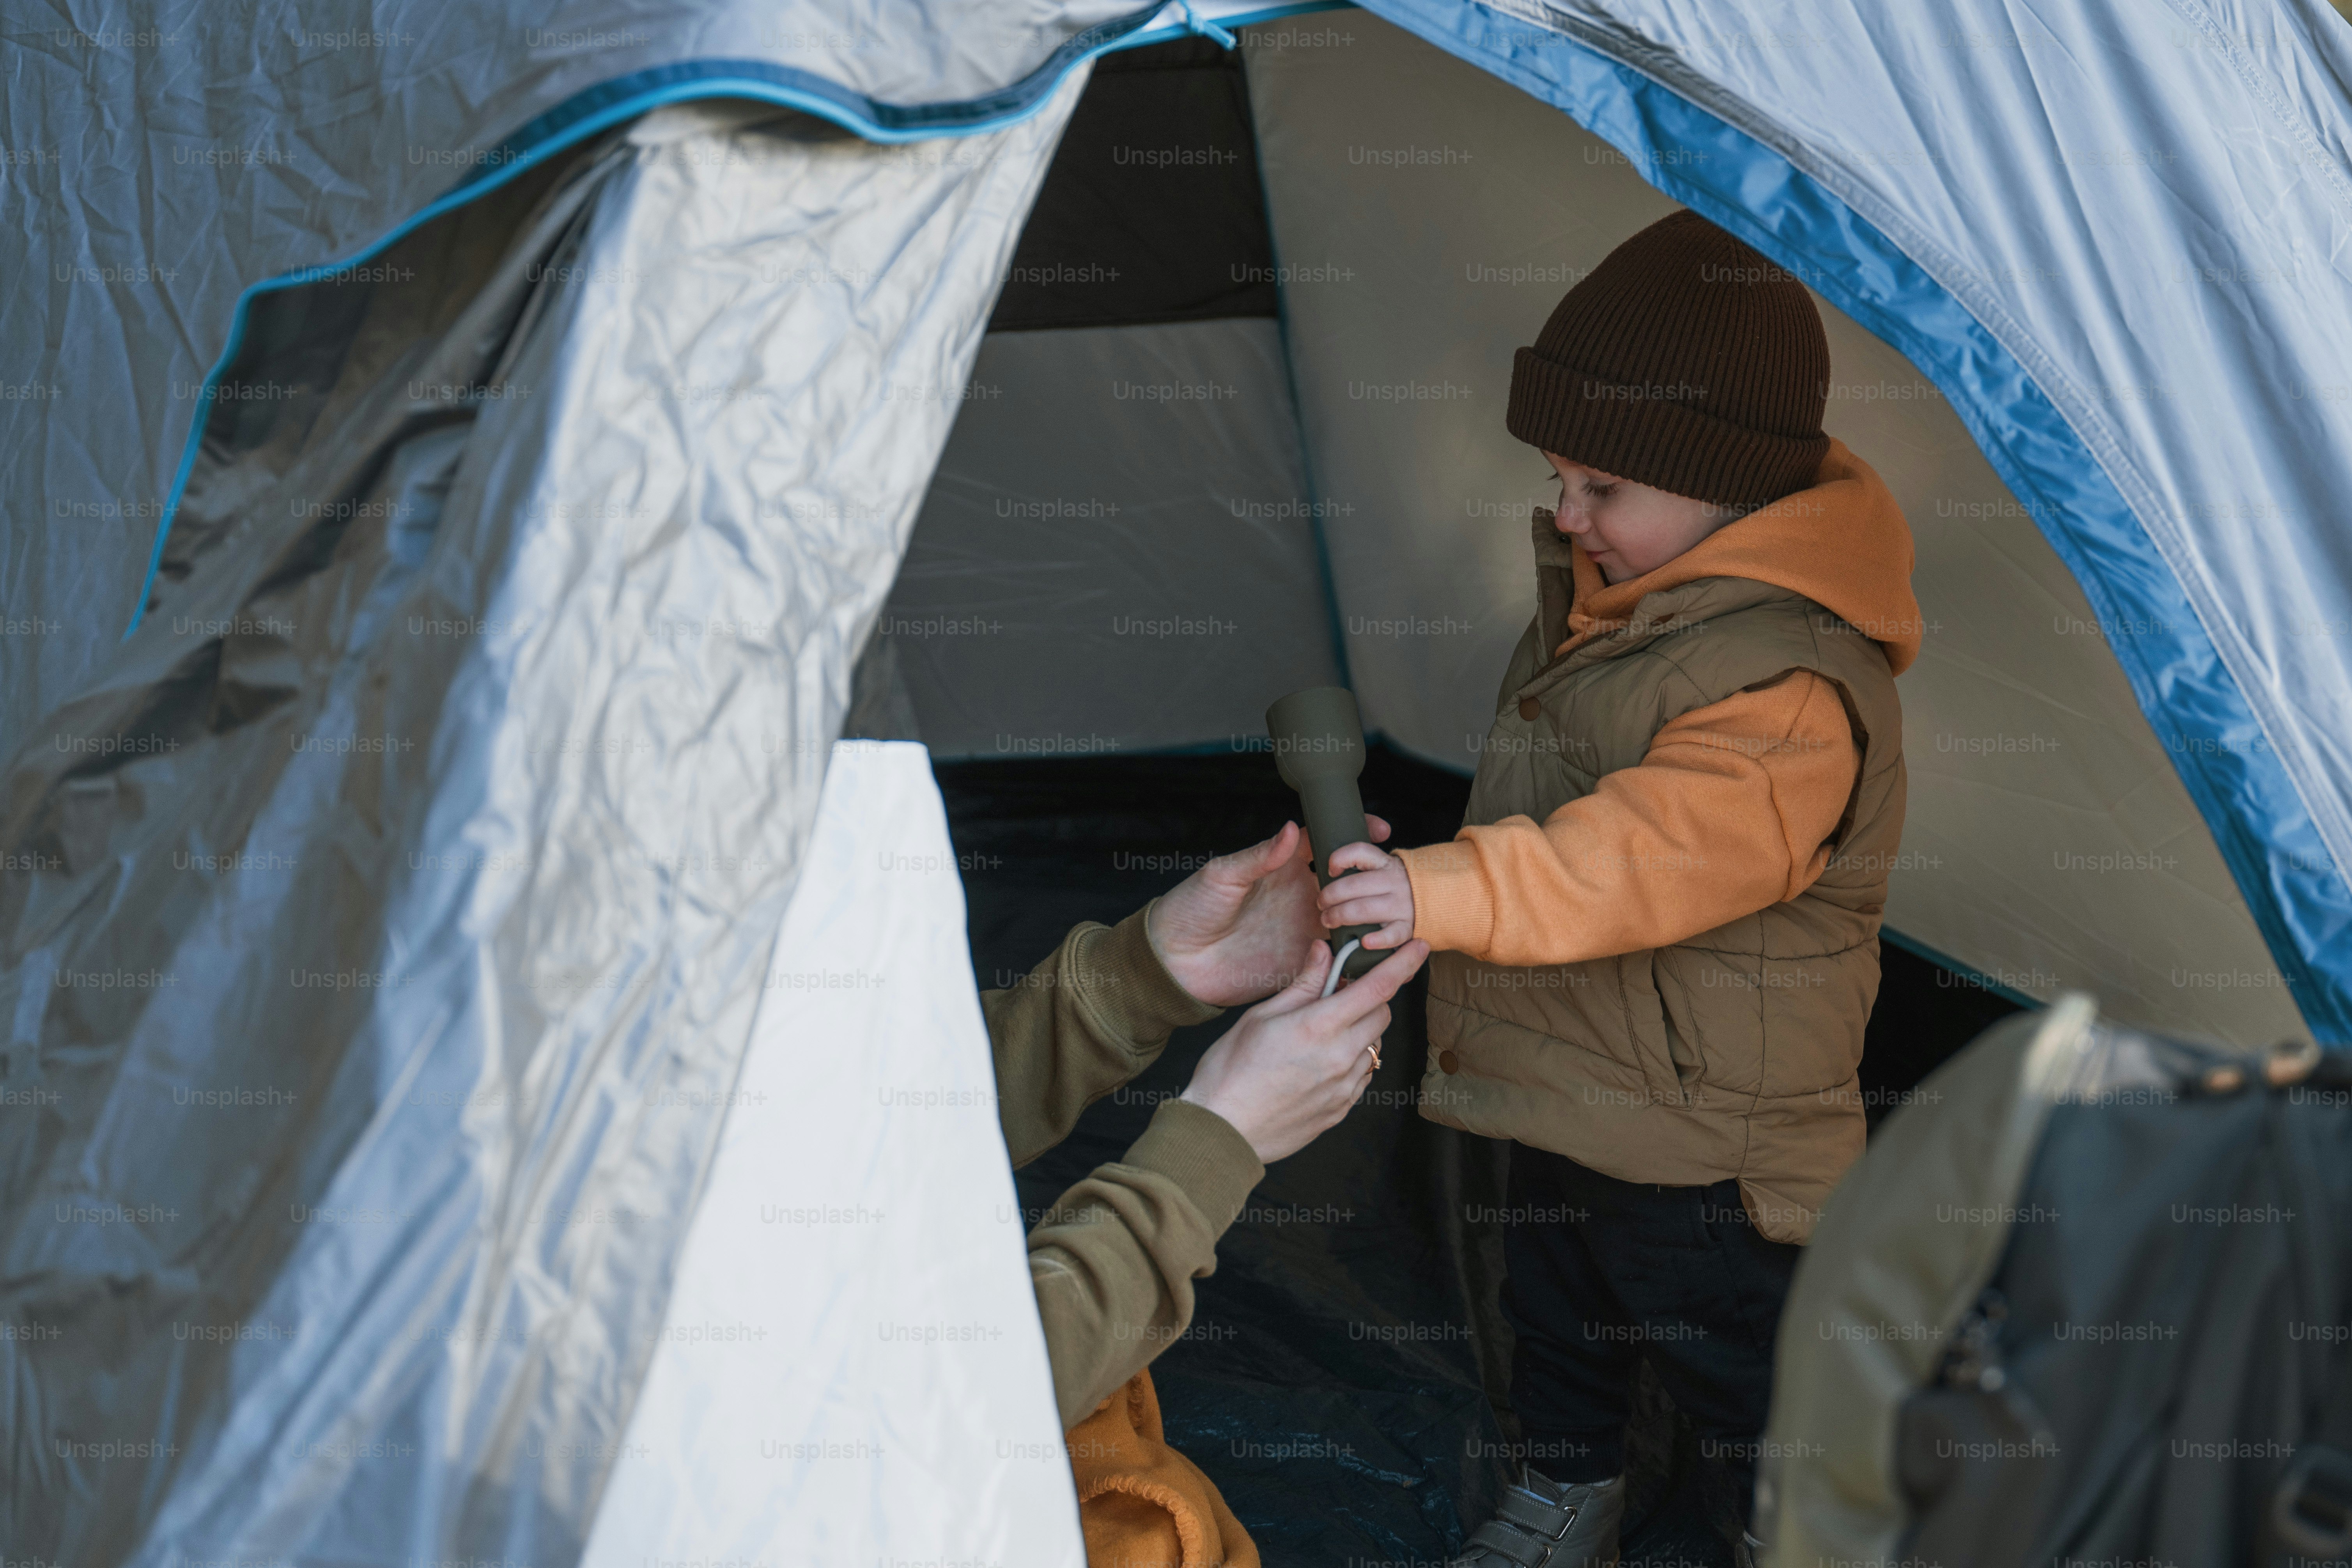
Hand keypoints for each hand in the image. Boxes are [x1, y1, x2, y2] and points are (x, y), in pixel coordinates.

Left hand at [1149, 815, 1392, 1006]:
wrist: (1173, 962)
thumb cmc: (1190, 909)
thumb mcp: (1222, 875)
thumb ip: (1260, 856)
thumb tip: (1292, 828)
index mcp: (1281, 868)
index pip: (1325, 843)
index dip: (1353, 834)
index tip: (1380, 828)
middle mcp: (1299, 897)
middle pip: (1348, 882)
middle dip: (1371, 877)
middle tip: (1386, 877)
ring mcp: (1303, 930)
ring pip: (1350, 918)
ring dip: (1369, 914)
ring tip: (1388, 909)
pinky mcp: (1300, 963)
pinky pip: (1336, 958)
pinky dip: (1355, 953)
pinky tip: (1372, 947)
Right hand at [1180, 937, 1429, 1162]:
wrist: (1222, 1131)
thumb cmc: (1231, 1070)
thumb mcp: (1261, 1016)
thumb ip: (1303, 984)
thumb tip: (1325, 952)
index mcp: (1319, 1027)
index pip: (1377, 988)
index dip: (1402, 964)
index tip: (1420, 947)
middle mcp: (1341, 1057)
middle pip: (1382, 1015)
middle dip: (1369, 998)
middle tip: (1337, 996)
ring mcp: (1344, 1087)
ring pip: (1374, 1046)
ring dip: (1360, 1031)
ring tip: (1320, 1034)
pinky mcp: (1341, 1109)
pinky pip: (1362, 1075)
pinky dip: (1352, 1060)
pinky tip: (1320, 1062)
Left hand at [1318, 841, 1415, 951]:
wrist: (1441, 898)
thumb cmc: (1399, 885)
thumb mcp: (1384, 867)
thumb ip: (1362, 863)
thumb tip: (1332, 867)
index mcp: (1385, 864)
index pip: (1360, 852)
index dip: (1340, 858)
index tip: (1330, 869)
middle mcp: (1394, 881)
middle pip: (1354, 885)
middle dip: (1331, 895)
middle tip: (1322, 903)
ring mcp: (1402, 904)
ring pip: (1364, 909)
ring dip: (1341, 916)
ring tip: (1328, 920)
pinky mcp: (1408, 926)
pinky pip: (1393, 934)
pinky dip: (1378, 939)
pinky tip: (1364, 942)